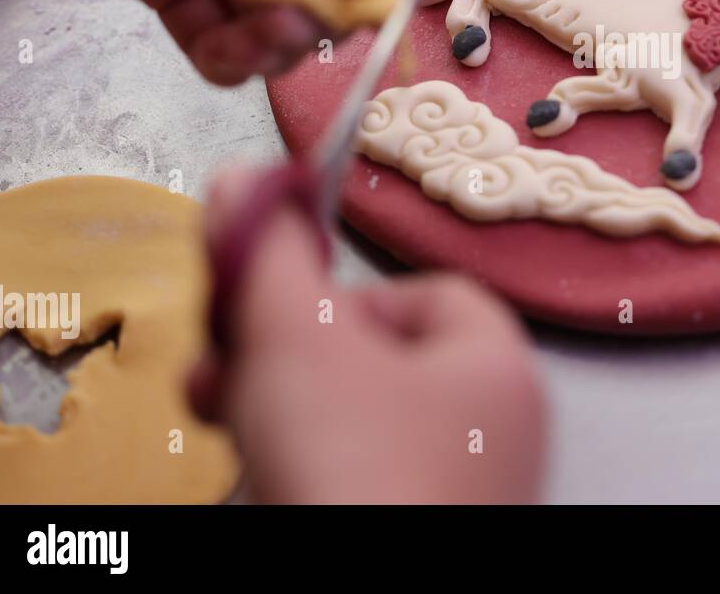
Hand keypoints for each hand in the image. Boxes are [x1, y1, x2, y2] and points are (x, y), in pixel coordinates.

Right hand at [189, 168, 545, 502]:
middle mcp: (497, 432)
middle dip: (285, 359)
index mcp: (496, 364)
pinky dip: (306, 473)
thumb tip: (244, 183)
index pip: (426, 295)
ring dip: (281, 414)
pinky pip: (363, 486)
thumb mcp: (297, 341)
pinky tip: (262, 482)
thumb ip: (268, 257)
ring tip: (223, 424)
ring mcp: (466, 495)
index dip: (342, 298)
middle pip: (383, 363)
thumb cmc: (357, 476)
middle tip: (222, 372)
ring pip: (362, 429)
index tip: (281, 319)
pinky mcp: (426, 536)